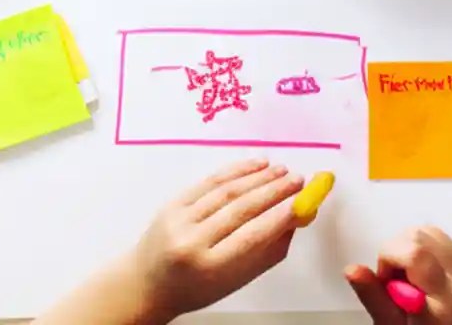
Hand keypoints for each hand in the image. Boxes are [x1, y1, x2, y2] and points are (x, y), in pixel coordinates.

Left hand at [129, 159, 304, 318]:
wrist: (147, 284)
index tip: (304, 200)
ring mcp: (178, 220)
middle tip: (298, 179)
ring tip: (282, 170)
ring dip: (258, 177)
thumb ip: (272, 248)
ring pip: (225, 191)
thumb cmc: (199, 286)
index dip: (280, 215)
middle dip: (274, 191)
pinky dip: (236, 170)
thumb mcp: (239, 278)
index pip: (251, 236)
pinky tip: (257, 164)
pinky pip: (209, 182)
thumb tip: (301, 214)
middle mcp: (191, 241)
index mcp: (210, 267)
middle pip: (239, 209)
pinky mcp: (171, 203)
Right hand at [345, 227, 451, 324]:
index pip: (414, 250)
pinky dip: (428, 253)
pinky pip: (445, 241)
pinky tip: (426, 278)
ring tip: (411, 281)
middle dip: (398, 252)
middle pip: (421, 234)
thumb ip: (375, 298)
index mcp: (446, 295)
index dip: (389, 257)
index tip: (385, 279)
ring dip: (413, 250)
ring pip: (432, 232)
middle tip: (396, 283)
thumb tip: (353, 270)